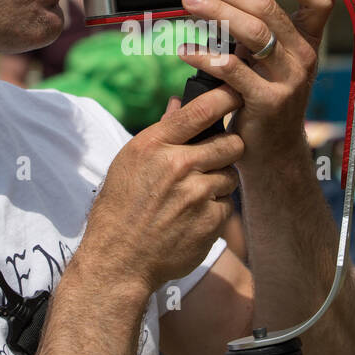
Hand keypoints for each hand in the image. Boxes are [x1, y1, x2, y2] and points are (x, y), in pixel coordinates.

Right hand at [83, 86, 244, 292]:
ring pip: (231, 175)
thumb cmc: (120, 209)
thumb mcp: (129, 163)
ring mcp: (196, 193)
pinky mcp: (211, 220)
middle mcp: (177, 165)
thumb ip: (161, 133)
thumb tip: (179, 103)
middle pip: (231, 142)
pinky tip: (192, 219)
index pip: (201, 110)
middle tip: (214, 159)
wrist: (118, 261)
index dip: (226, 96)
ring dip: (219, 183)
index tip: (236, 93)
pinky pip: (227, 205)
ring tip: (193, 196)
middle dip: (228, 148)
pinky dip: (215, 210)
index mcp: (154, 145)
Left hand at [177, 0, 332, 164]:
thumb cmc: (265, 100)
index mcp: (307, 42)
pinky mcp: (267, 101)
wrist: (272, 151)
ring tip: (189, 6)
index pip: (319, 2)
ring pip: (254, 33)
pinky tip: (187, 51)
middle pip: (269, 10)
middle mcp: (304, 58)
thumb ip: (255, 32)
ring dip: (215, 13)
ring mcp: (288, 80)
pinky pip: (234, 69)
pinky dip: (205, 56)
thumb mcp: (269, 62)